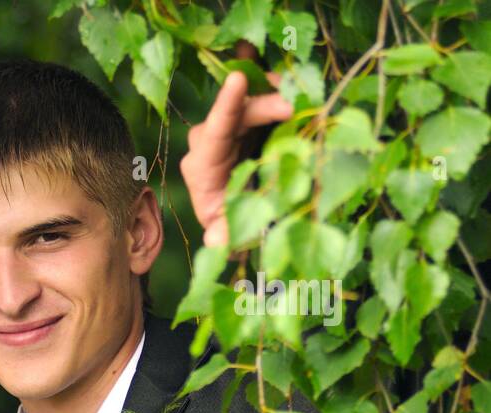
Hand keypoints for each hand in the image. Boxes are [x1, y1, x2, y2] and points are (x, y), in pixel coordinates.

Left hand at [179, 69, 292, 248]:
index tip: (238, 81)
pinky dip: (279, 89)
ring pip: (249, 100)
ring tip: (300, 96)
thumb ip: (225, 234)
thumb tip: (216, 242)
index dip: (225, 107)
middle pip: (234, 112)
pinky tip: (296, 85)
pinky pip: (261, 96)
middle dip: (263, 105)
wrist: (245, 216)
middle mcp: (210, 142)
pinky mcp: (247, 119)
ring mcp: (229, 127)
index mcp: (202, 169)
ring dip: (275, 94)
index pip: (211, 134)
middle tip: (294, 106)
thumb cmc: (236, 223)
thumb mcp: (231, 230)